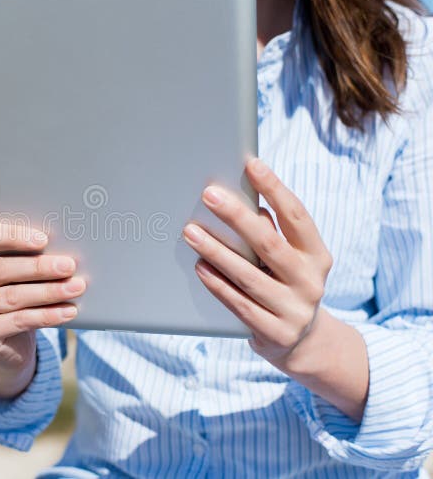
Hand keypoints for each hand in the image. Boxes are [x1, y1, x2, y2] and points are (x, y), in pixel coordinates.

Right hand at [0, 188, 84, 398]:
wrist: (1, 345)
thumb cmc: (3, 291)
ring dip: (48, 291)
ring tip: (77, 286)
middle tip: (70, 264)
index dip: (12, 236)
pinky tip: (68, 310)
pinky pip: (16, 322)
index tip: (43, 239)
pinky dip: (46, 315)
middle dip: (38, 267)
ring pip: (10, 297)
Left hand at [182, 158, 332, 368]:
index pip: (297, 216)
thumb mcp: (290, 260)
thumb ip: (271, 232)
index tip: (252, 164)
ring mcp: (294, 311)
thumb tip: (241, 197)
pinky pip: (240, 305)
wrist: (303, 344)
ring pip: (249, 277)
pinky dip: (218, 285)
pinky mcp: (275, 334)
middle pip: (270, 244)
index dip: (276, 189)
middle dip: (237, 217)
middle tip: (209, 194)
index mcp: (318, 256)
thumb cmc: (285, 285)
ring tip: (191, 231)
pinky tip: (199, 267)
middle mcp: (311, 282)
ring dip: (217, 252)